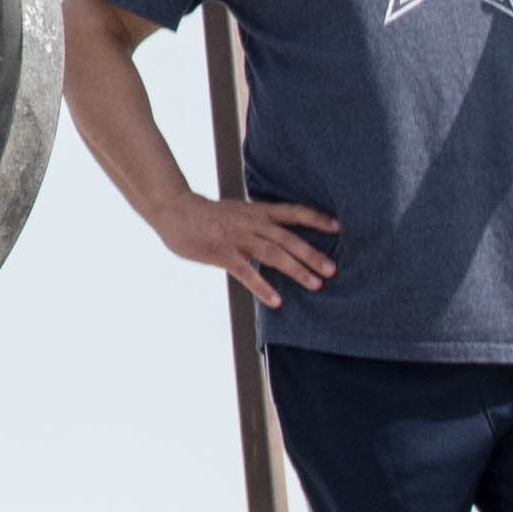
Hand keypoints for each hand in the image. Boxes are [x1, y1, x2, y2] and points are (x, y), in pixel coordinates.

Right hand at [151, 187, 343, 307]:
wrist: (175, 210)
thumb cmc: (208, 216)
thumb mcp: (238, 213)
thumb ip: (259, 223)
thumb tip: (281, 238)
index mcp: (257, 212)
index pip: (293, 212)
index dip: (316, 219)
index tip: (338, 227)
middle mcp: (252, 223)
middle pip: (288, 238)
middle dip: (312, 254)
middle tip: (332, 270)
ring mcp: (237, 238)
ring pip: (273, 254)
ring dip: (296, 270)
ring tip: (316, 285)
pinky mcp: (222, 253)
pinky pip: (246, 272)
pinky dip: (262, 287)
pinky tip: (276, 301)